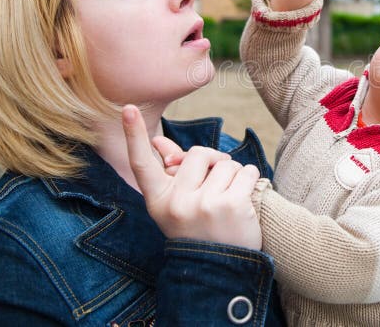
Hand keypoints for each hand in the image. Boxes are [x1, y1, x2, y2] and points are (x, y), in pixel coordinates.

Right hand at [122, 105, 262, 249]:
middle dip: (212, 162)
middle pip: (198, 153)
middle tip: (216, 184)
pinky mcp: (232, 205)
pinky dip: (251, 179)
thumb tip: (159, 141)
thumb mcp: (177, 206)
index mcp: (159, 202)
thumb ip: (171, 173)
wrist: (222, 270)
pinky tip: (245, 199)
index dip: (133, 135)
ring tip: (228, 201)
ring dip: (233, 175)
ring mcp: (205, 205)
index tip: (129, 108)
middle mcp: (178, 203)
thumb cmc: (199, 230)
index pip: (142, 164)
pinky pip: (247, 171)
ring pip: (226, 163)